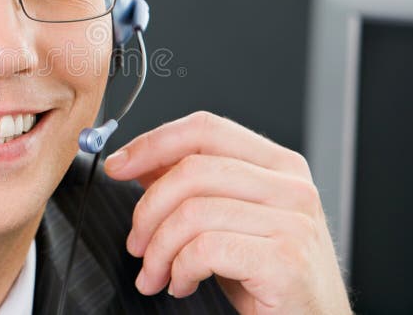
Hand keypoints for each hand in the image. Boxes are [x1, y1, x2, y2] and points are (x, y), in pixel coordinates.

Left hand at [103, 111, 351, 313]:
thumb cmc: (268, 279)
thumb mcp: (228, 222)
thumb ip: (193, 186)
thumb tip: (142, 161)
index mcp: (279, 164)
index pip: (205, 128)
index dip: (153, 142)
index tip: (119, 165)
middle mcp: (291, 185)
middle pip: (191, 169)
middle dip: (147, 209)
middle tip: (136, 242)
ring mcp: (293, 220)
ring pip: (193, 211)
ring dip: (159, 249)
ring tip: (156, 273)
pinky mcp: (286, 259)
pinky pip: (206, 248)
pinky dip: (180, 268)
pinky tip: (182, 284)